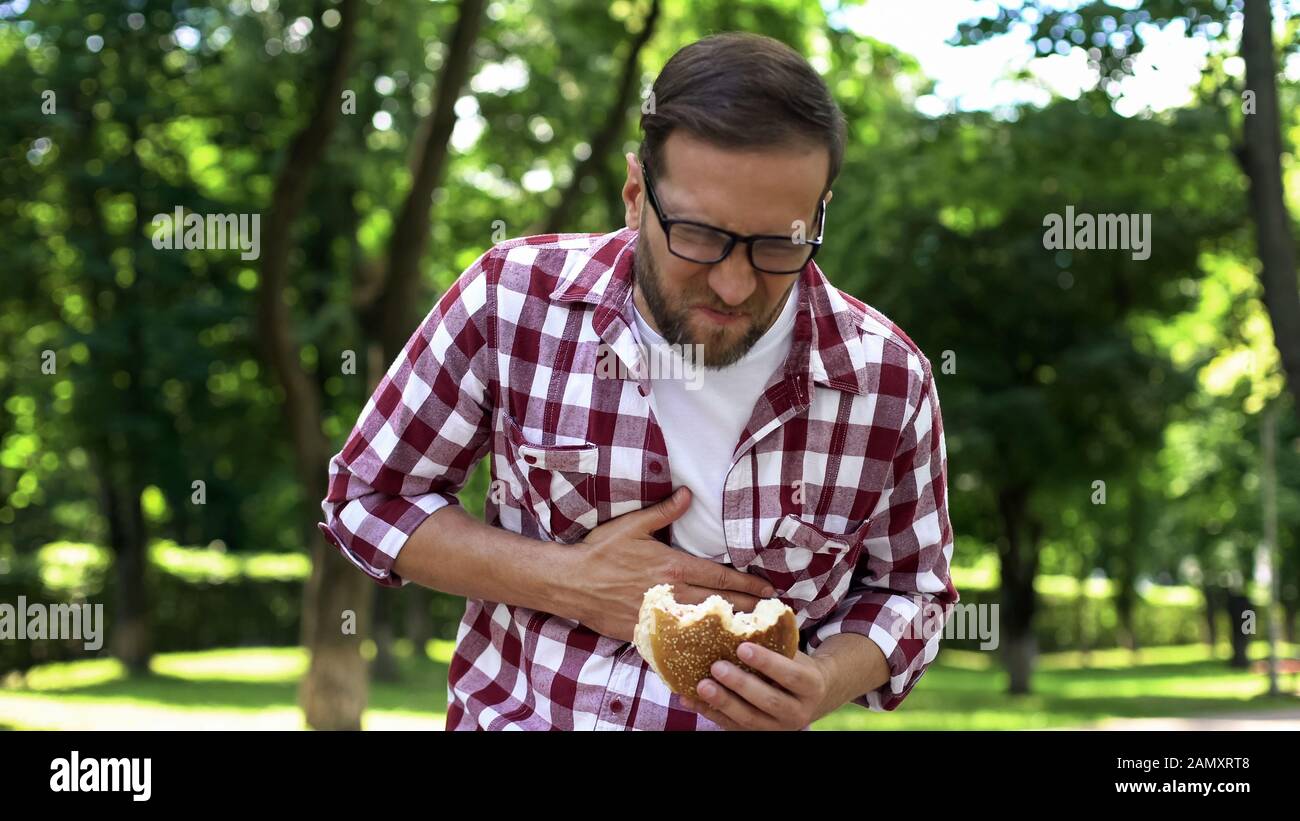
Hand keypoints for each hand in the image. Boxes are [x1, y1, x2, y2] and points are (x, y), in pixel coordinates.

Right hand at [564, 487, 776, 642]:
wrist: (571, 581)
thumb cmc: (601, 551)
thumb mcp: (632, 525)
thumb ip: (664, 512)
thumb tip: (688, 494)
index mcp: (673, 567)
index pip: (720, 578)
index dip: (747, 584)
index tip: (768, 590)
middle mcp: (672, 593)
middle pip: (719, 605)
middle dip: (749, 610)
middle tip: (773, 615)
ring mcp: (660, 617)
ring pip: (703, 627)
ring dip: (729, 630)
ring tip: (753, 635)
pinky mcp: (645, 633)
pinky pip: (677, 642)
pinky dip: (697, 646)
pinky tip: (712, 652)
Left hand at [679, 642, 833, 730]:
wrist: (810, 698)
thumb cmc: (795, 665)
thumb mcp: (793, 653)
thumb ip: (774, 642)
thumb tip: (736, 617)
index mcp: (811, 686)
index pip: (790, 675)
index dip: (767, 662)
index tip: (742, 647)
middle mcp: (798, 712)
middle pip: (769, 701)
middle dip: (741, 684)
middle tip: (717, 667)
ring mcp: (777, 728)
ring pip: (749, 719)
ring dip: (723, 702)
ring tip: (701, 685)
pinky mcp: (758, 735)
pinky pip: (731, 727)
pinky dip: (709, 713)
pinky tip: (689, 699)